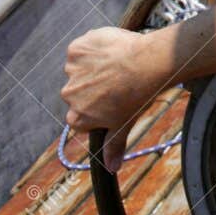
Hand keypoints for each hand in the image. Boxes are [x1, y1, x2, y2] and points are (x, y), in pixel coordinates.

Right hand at [62, 27, 167, 173]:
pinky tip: (111, 49)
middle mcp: (68, 95)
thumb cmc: (137, 96)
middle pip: (78, 91)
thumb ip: (113, 146)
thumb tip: (112, 168)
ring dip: (93, 65)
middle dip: (93, 86)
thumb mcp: (124, 124)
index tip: (111, 99)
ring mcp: (71, 71)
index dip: (96, 107)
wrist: (147, 64)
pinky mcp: (76, 49)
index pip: (80, 115)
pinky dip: (94, 46)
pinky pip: (82, 48)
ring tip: (116, 63)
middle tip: (116, 80)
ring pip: (80, 69)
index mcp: (77, 117)